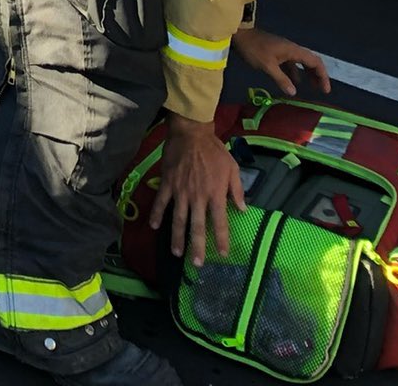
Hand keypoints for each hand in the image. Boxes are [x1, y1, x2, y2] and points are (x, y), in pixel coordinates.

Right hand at [150, 115, 246, 265]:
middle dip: (197, 246)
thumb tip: (243, 209)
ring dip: (177, 237)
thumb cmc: (214, 151)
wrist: (191, 134)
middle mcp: (197, 197)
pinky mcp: (167, 184)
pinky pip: (161, 202)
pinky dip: (157, 214)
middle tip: (197, 263)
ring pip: (178, 219)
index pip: (219, 222)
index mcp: (215, 194)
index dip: (220, 239)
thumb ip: (238, 190)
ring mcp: (180, 191)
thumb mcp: (233, 168)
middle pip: (197, 226)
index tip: (222, 253)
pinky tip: (154, 226)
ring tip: (177, 252)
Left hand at [232, 29, 332, 97]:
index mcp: (293, 50)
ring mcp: (284, 50)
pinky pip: (290, 63)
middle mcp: (292, 49)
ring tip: (311, 88)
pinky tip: (292, 83)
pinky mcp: (276, 52)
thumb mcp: (267, 65)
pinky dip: (294, 73)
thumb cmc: (253, 49)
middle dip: (317, 76)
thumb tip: (294, 92)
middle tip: (321, 91)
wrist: (239, 34)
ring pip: (301, 63)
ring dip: (307, 74)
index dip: (323, 76)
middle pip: (311, 62)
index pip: (315, 62)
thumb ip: (281, 79)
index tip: (325, 90)